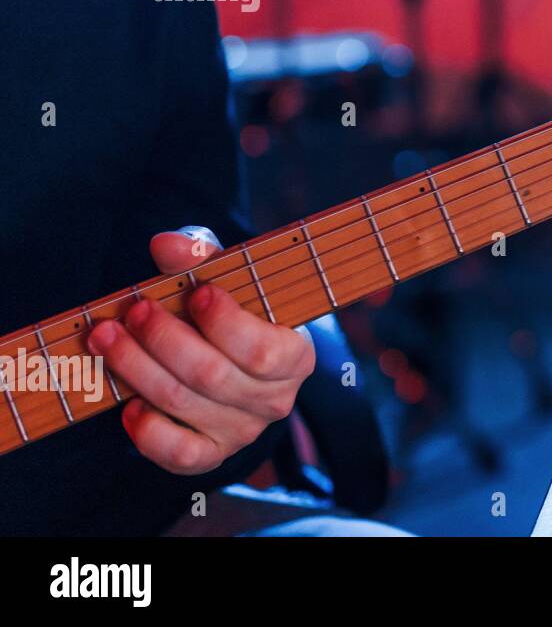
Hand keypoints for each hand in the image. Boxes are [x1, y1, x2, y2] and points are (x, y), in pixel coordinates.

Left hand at [87, 228, 314, 474]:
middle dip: (164, 339)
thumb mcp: (226, 277)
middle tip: (134, 310)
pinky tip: (129, 403)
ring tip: (106, 338)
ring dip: (136, 368)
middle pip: (211, 375)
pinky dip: (148, 430)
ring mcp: (243, 430)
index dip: (226, 324)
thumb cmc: (233, 310)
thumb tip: (165, 245)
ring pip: (183, 404)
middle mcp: (275, 399)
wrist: (230, 354)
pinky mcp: (212, 454)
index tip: (198, 292)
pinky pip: (179, 454)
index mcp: (295, 355)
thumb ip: (201, 257)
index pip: (263, 351)